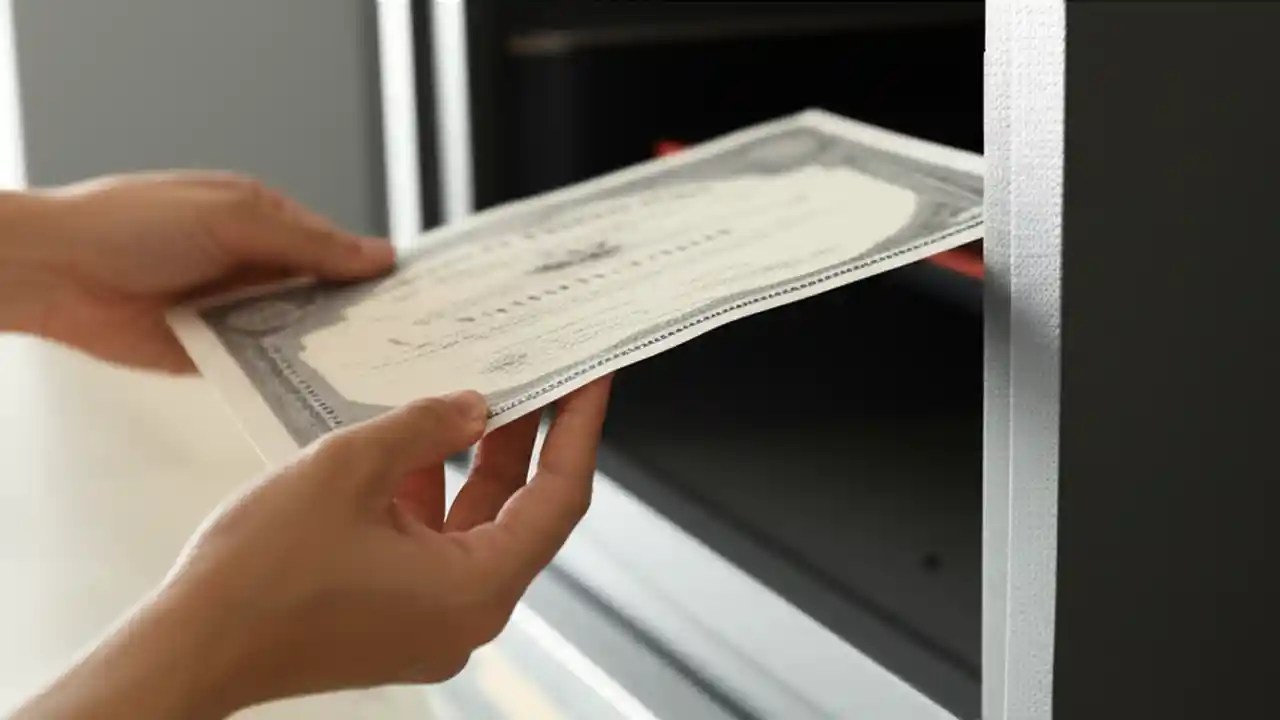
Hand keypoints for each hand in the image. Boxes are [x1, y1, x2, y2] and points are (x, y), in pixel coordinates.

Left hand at [0, 172, 393, 370]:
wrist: (56, 271)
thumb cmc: (134, 223)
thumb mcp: (234, 217)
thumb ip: (308, 242)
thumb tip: (378, 255)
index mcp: (266, 222)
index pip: (337, 248)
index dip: (376, 271)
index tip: (421, 296)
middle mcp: (256, 267)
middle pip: (325, 296)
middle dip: (362, 317)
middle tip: (415, 343)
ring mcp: (236, 312)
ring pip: (299, 335)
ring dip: (329, 350)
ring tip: (382, 374)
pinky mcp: (215, 354)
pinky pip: (264, 368)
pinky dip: (289, 378)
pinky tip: (326, 392)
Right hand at [9, 378, 611, 719]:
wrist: (189, 647)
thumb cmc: (257, 576)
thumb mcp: (348, 469)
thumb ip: (425, 427)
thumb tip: (476, 407)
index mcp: (474, 590)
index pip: (558, 498)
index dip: (579, 432)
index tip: (592, 382)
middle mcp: (466, 615)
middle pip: (522, 511)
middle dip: (528, 439)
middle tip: (540, 374)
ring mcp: (433, 621)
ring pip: (477, 525)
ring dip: (476, 462)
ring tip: (479, 394)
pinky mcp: (400, 618)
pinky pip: (436, 545)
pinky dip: (433, 494)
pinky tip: (417, 442)